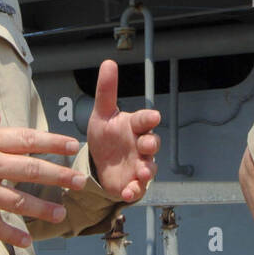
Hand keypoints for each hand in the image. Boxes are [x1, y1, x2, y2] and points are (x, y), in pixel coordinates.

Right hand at [0, 113, 86, 247]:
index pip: (27, 139)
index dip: (53, 142)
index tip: (72, 146)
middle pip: (31, 170)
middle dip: (59, 176)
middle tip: (79, 181)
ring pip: (17, 200)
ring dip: (42, 208)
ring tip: (60, 213)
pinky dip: (11, 235)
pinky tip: (26, 241)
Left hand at [86, 60, 160, 202]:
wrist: (100, 164)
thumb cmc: (106, 136)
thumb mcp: (101, 114)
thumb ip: (106, 91)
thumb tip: (109, 62)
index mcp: (134, 127)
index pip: (145, 120)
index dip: (149, 119)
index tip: (153, 117)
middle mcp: (140, 145)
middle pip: (152, 143)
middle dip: (151, 144)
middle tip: (146, 144)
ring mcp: (140, 165)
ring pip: (149, 167)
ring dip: (147, 170)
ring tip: (143, 173)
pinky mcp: (134, 183)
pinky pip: (138, 188)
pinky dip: (135, 191)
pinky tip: (128, 192)